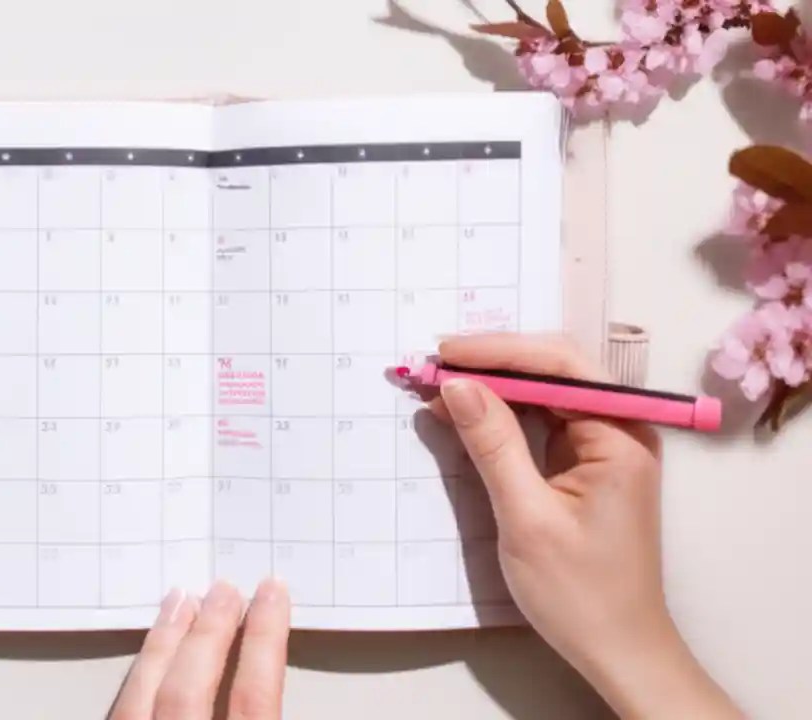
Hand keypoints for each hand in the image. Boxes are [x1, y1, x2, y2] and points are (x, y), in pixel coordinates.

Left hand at [110, 579, 290, 719]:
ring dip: (161, 644)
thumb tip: (262, 658)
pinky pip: (120, 709)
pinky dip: (136, 674)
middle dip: (208, 633)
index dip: (264, 641)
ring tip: (181, 601)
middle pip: (188, 689)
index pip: (253, 697)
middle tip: (225, 590)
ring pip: (140, 696)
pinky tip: (147, 654)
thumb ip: (260, 708)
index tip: (272, 595)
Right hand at [431, 334, 741, 718]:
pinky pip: (543, 423)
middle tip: (432, 365)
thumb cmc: (578, 592)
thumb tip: (457, 385)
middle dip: (492, 364)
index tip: (443, 353)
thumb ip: (494, 445)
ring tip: (437, 384)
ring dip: (492, 387)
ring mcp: (606, 447)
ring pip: (545, 395)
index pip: (560, 365)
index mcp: (622, 435)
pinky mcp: (588, 466)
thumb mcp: (526, 517)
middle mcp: (622, 429)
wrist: (618, 651)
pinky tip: (463, 415)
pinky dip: (502, 417)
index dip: (499, 352)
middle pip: (555, 371)